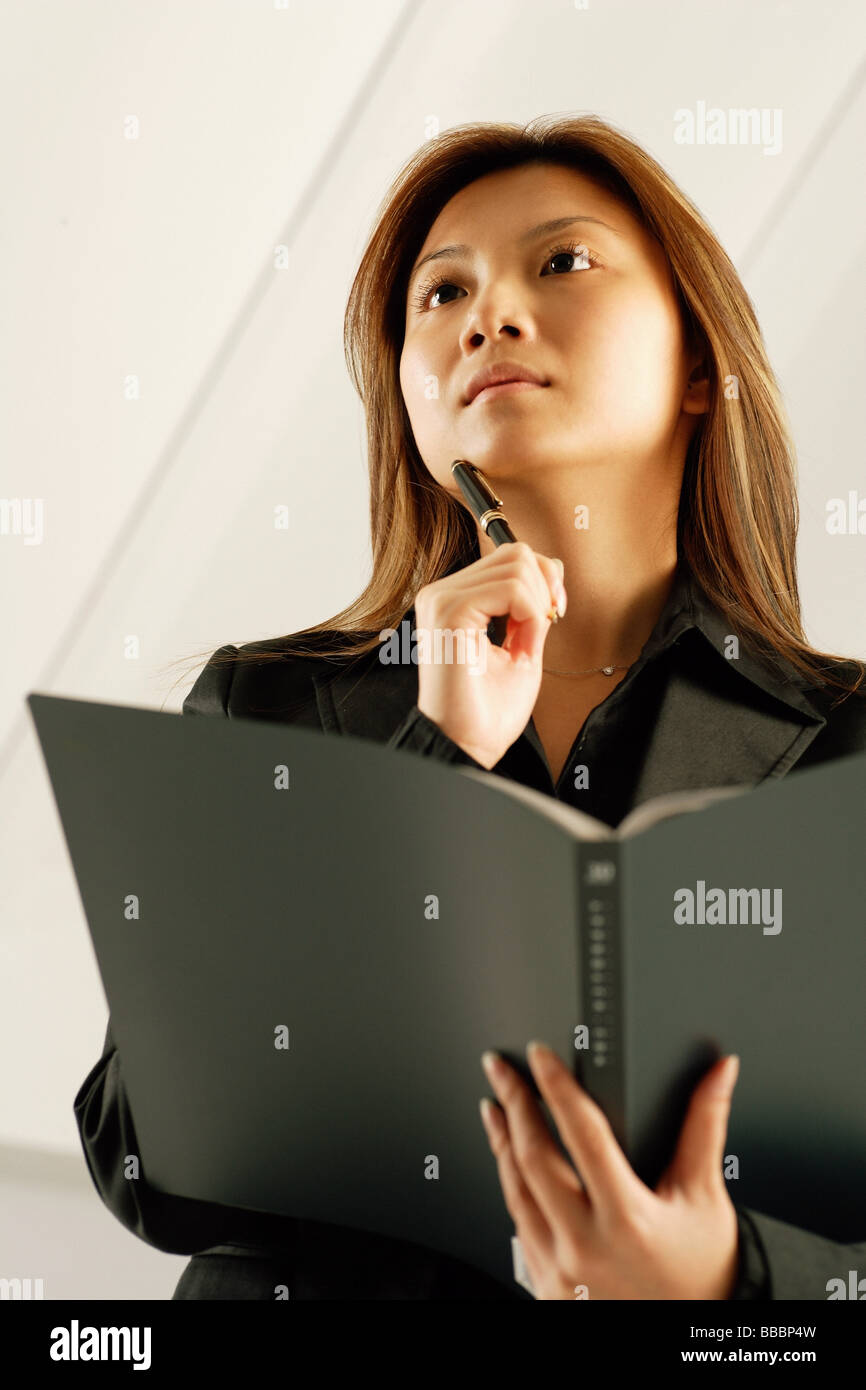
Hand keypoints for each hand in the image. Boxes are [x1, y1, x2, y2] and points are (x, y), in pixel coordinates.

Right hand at [413, 542, 565, 768]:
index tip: (554, 614)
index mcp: (454, 600)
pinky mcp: (450, 611)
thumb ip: (531, 611)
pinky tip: (522, 641)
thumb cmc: (488, 710)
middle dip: (545, 587)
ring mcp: (442, 599)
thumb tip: (551, 573)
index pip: (508, 557)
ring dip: (537, 603)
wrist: (468, 745)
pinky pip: (511, 587)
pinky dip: (529, 613)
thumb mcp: (522, 648)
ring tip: (528, 641)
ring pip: (516, 565)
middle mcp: (442, 594)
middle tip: (546, 626)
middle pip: (515, 554)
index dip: (544, 578)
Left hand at [479, 1042, 740, 1299]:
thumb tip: (719, 1073)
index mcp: (627, 1219)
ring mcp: (560, 1270)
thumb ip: (705, 1127)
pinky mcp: (546, 1286)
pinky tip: (509, 1164)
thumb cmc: (703, 1276)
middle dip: (514, 1104)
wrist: (689, 1337)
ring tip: (497, 1106)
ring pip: (515, 1192)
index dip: (557, 1086)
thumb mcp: (705, 1197)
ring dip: (501, 1143)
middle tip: (500, 1068)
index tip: (540, 1055)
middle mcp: (586, 1246)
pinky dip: (511, 1187)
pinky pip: (518, 1227)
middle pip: (533, 1159)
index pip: (581, 1134)